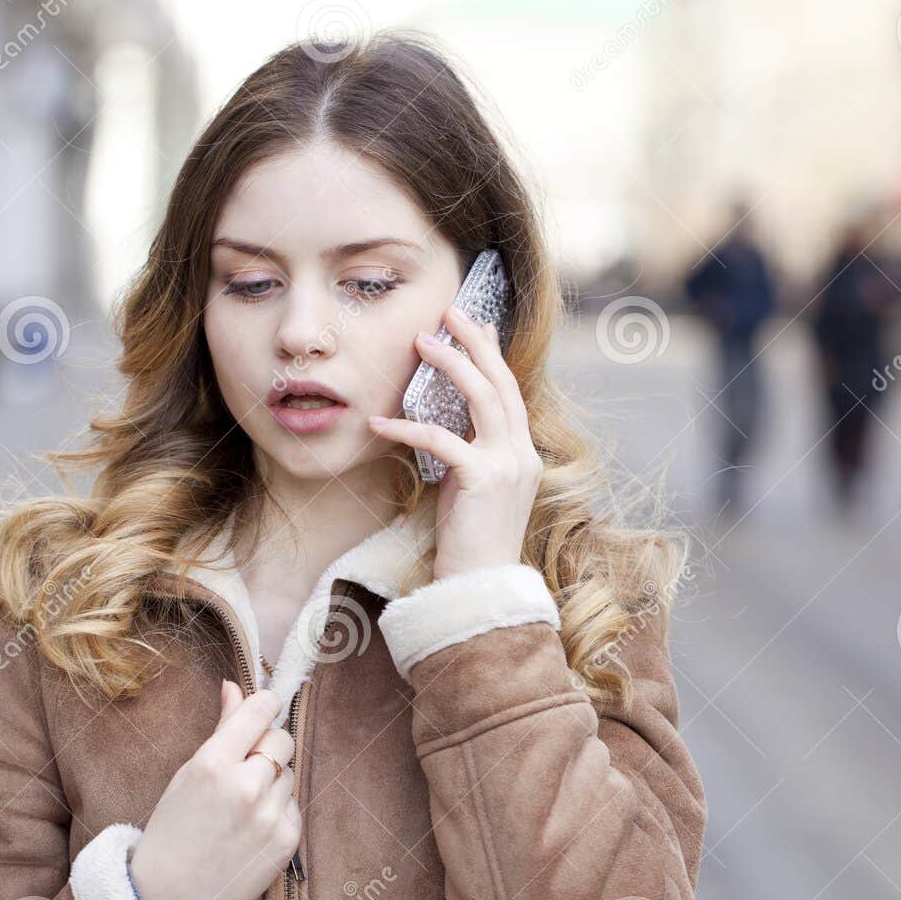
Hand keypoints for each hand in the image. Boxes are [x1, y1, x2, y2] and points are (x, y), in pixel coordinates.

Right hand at [129, 680, 299, 899]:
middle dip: (268, 747)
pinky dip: (278, 812)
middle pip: (283, 740)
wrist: (167, 898)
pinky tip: (250, 829)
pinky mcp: (287, 842)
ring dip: (272, 783)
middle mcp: (246, 787)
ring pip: (289, 774)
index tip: (264, 707)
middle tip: (245, 768)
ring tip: (241, 807)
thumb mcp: (187, 773)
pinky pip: (294, 806)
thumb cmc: (171, 830)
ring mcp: (269, 816)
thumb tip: (235, 686)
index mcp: (213, 764)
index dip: (265, 705)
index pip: (261, 710)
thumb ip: (222, 729)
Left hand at [368, 302, 542, 579]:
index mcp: (522, 453)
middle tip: (450, 312)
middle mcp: (522, 453)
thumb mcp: (472, 488)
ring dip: (451, 364)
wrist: (481, 587)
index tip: (477, 324)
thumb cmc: (470, 541)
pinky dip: (407, 427)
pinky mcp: (482, 480)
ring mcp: (507, 465)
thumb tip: (446, 424)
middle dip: (475, 342)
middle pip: (502, 382)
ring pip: (483, 396)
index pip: (511, 391)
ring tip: (422, 342)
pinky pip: (442, 439)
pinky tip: (378, 421)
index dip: (493, 354)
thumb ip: (468, 454)